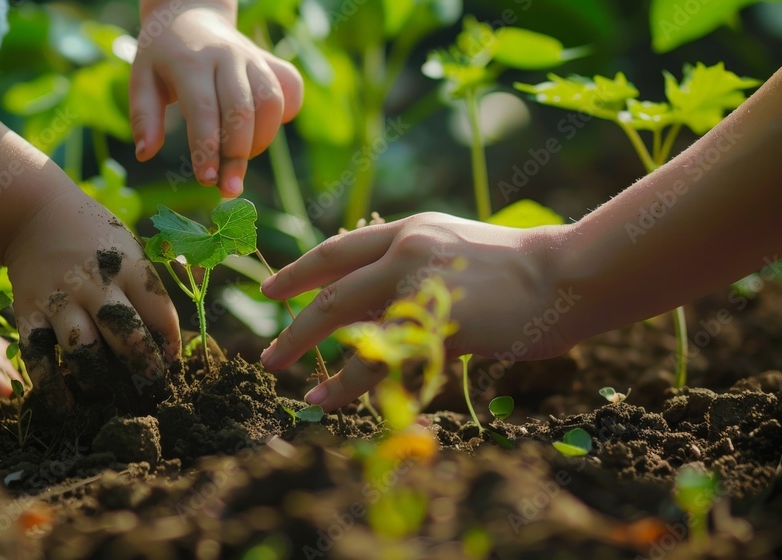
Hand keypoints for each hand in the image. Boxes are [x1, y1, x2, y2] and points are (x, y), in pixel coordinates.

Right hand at [3, 190, 180, 410]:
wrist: (37, 215)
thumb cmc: (97, 241)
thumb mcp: (133, 250)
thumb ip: (152, 290)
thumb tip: (171, 344)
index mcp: (129, 266)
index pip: (160, 313)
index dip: (170, 346)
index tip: (171, 366)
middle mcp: (95, 283)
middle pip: (125, 333)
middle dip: (143, 368)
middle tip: (152, 391)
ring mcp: (59, 299)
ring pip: (83, 350)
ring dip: (101, 381)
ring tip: (115, 401)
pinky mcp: (28, 313)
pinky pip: (38, 357)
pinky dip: (51, 388)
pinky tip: (67, 408)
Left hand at [130, 3, 302, 197]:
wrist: (191, 17)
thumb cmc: (163, 57)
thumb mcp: (141, 79)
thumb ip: (143, 116)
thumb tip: (145, 154)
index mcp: (190, 61)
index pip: (204, 110)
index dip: (207, 149)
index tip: (206, 180)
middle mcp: (226, 56)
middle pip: (241, 112)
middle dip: (237, 156)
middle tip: (227, 188)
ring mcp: (253, 58)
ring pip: (270, 104)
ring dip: (260, 142)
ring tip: (238, 160)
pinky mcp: (271, 62)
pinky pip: (289, 91)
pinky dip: (283, 117)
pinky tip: (261, 133)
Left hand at [258, 213, 574, 410]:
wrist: (567, 274)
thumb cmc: (519, 267)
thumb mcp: (455, 248)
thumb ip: (415, 264)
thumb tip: (377, 292)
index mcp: (410, 230)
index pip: (338, 249)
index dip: (299, 271)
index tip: (269, 290)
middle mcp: (405, 251)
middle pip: (330, 288)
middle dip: (292, 321)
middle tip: (268, 351)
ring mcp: (418, 286)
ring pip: (344, 323)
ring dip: (307, 350)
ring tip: (284, 378)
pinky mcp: (435, 324)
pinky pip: (379, 359)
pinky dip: (348, 383)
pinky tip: (327, 397)